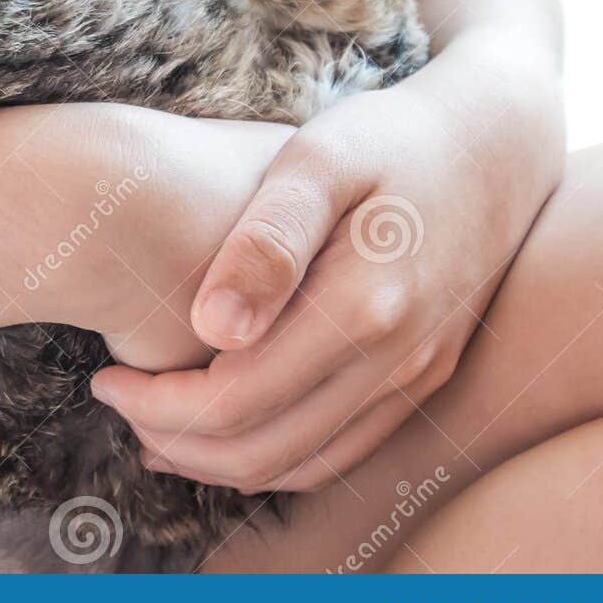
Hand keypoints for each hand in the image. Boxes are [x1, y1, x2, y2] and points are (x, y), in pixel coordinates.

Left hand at [91, 44, 564, 493]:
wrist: (497, 145)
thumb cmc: (388, 137)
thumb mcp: (317, 160)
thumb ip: (266, 242)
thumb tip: (213, 329)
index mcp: (362, 310)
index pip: (234, 402)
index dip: (157, 404)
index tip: (105, 376)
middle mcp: (396, 361)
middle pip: (263, 451)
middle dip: (175, 440)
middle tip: (116, 402)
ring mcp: (417, 378)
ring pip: (302, 465)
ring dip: (219, 461)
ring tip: (152, 426)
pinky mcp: (425, 379)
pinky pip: (341, 451)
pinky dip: (274, 454)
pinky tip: (226, 425)